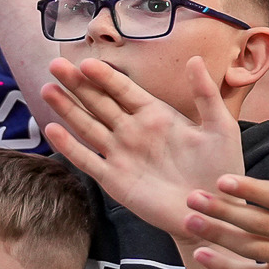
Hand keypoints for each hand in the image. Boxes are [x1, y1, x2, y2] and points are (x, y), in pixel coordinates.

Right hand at [41, 56, 248, 241]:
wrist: (214, 209)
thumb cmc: (221, 167)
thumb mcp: (220, 127)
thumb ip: (206, 95)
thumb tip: (193, 59)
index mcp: (156, 115)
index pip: (125, 90)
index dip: (106, 77)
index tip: (87, 62)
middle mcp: (134, 132)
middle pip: (100, 103)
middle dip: (78, 85)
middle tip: (56, 65)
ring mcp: (121, 155)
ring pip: (88, 127)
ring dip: (67, 109)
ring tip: (47, 88)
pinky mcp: (115, 180)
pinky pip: (87, 160)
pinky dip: (69, 146)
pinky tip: (52, 129)